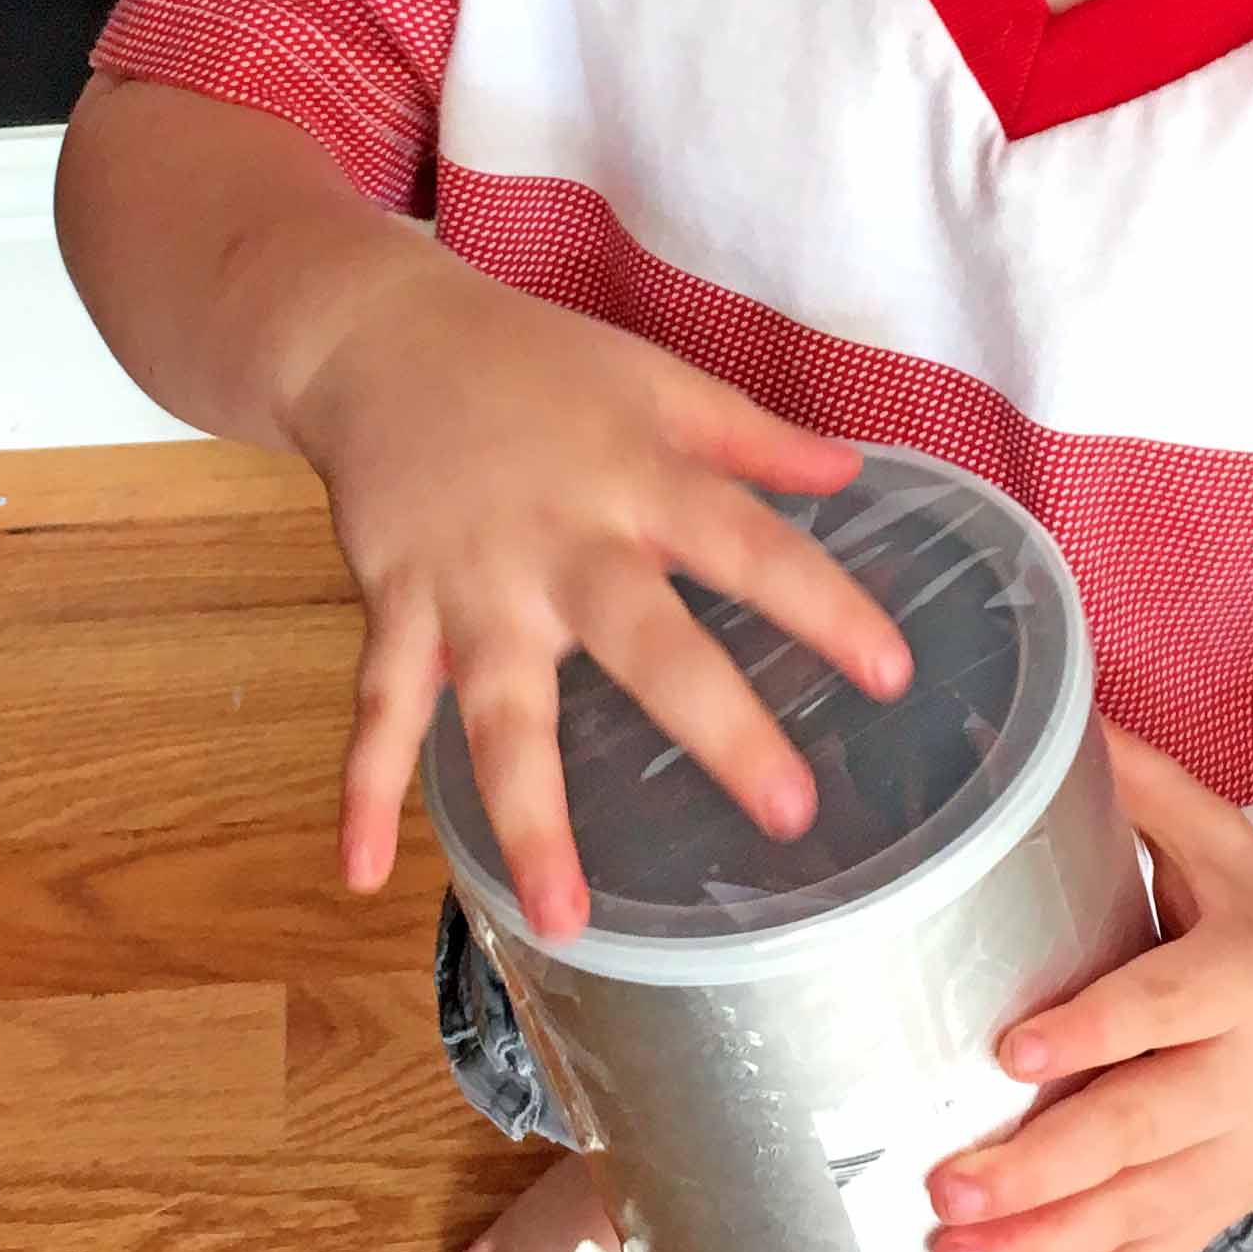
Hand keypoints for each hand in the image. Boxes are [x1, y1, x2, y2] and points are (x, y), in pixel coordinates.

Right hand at [283, 252, 911, 929]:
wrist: (375, 334)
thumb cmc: (531, 362)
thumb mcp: (652, 378)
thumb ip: (749, 437)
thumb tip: (851, 474)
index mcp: (638, 478)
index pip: (749, 545)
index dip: (822, 605)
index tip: (891, 673)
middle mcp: (561, 542)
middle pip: (645, 643)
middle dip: (716, 727)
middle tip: (788, 813)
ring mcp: (471, 584)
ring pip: (504, 710)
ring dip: (530, 814)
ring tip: (564, 917)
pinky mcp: (395, 605)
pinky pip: (382, 707)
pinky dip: (363, 789)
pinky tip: (361, 874)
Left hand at [924, 721, 1252, 1251]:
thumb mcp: (1224, 841)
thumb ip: (1144, 786)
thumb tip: (1063, 707)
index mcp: (1241, 978)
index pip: (1159, 1008)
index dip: (1091, 1031)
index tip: (1010, 1049)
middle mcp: (1244, 1079)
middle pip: (1138, 1130)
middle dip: (1040, 1167)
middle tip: (946, 1188)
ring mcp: (1235, 1158)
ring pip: (1136, 1212)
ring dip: (1039, 1245)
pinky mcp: (1221, 1206)